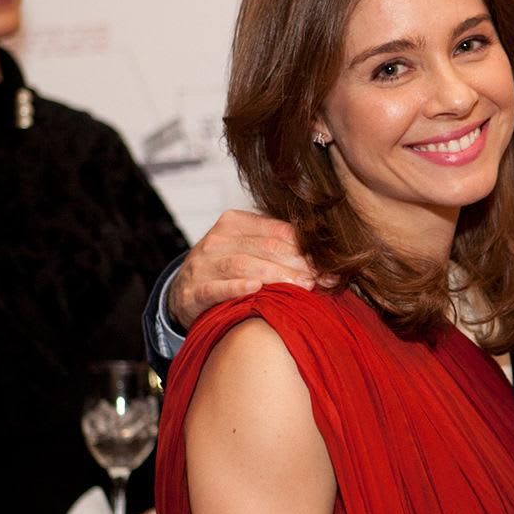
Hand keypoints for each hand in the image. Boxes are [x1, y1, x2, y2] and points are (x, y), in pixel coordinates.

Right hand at [169, 209, 317, 328]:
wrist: (183, 291)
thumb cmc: (226, 268)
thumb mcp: (248, 248)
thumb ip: (280, 248)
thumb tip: (326, 260)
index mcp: (235, 222)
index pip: (277, 232)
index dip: (306, 249)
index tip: (330, 266)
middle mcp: (218, 239)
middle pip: (265, 248)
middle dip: (298, 264)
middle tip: (323, 279)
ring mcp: (203, 264)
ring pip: (244, 266)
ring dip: (277, 276)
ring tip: (302, 286)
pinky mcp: (192, 291)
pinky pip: (216, 288)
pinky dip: (236, 288)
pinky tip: (255, 289)